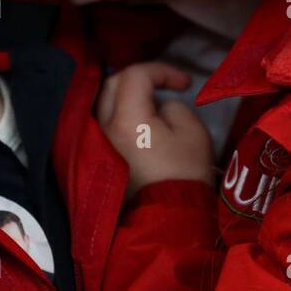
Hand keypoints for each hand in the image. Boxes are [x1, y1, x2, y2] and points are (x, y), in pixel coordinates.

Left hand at [96, 62, 213, 197]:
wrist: (170, 219)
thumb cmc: (184, 173)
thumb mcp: (192, 130)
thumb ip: (173, 107)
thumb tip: (159, 108)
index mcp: (126, 118)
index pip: (136, 75)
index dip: (162, 71)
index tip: (185, 83)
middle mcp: (103, 126)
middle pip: (113, 83)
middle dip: (140, 77)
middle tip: (165, 85)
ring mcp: (98, 143)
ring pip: (105, 103)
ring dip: (126, 94)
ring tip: (151, 101)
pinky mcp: (100, 158)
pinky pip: (104, 123)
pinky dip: (119, 113)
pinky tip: (137, 120)